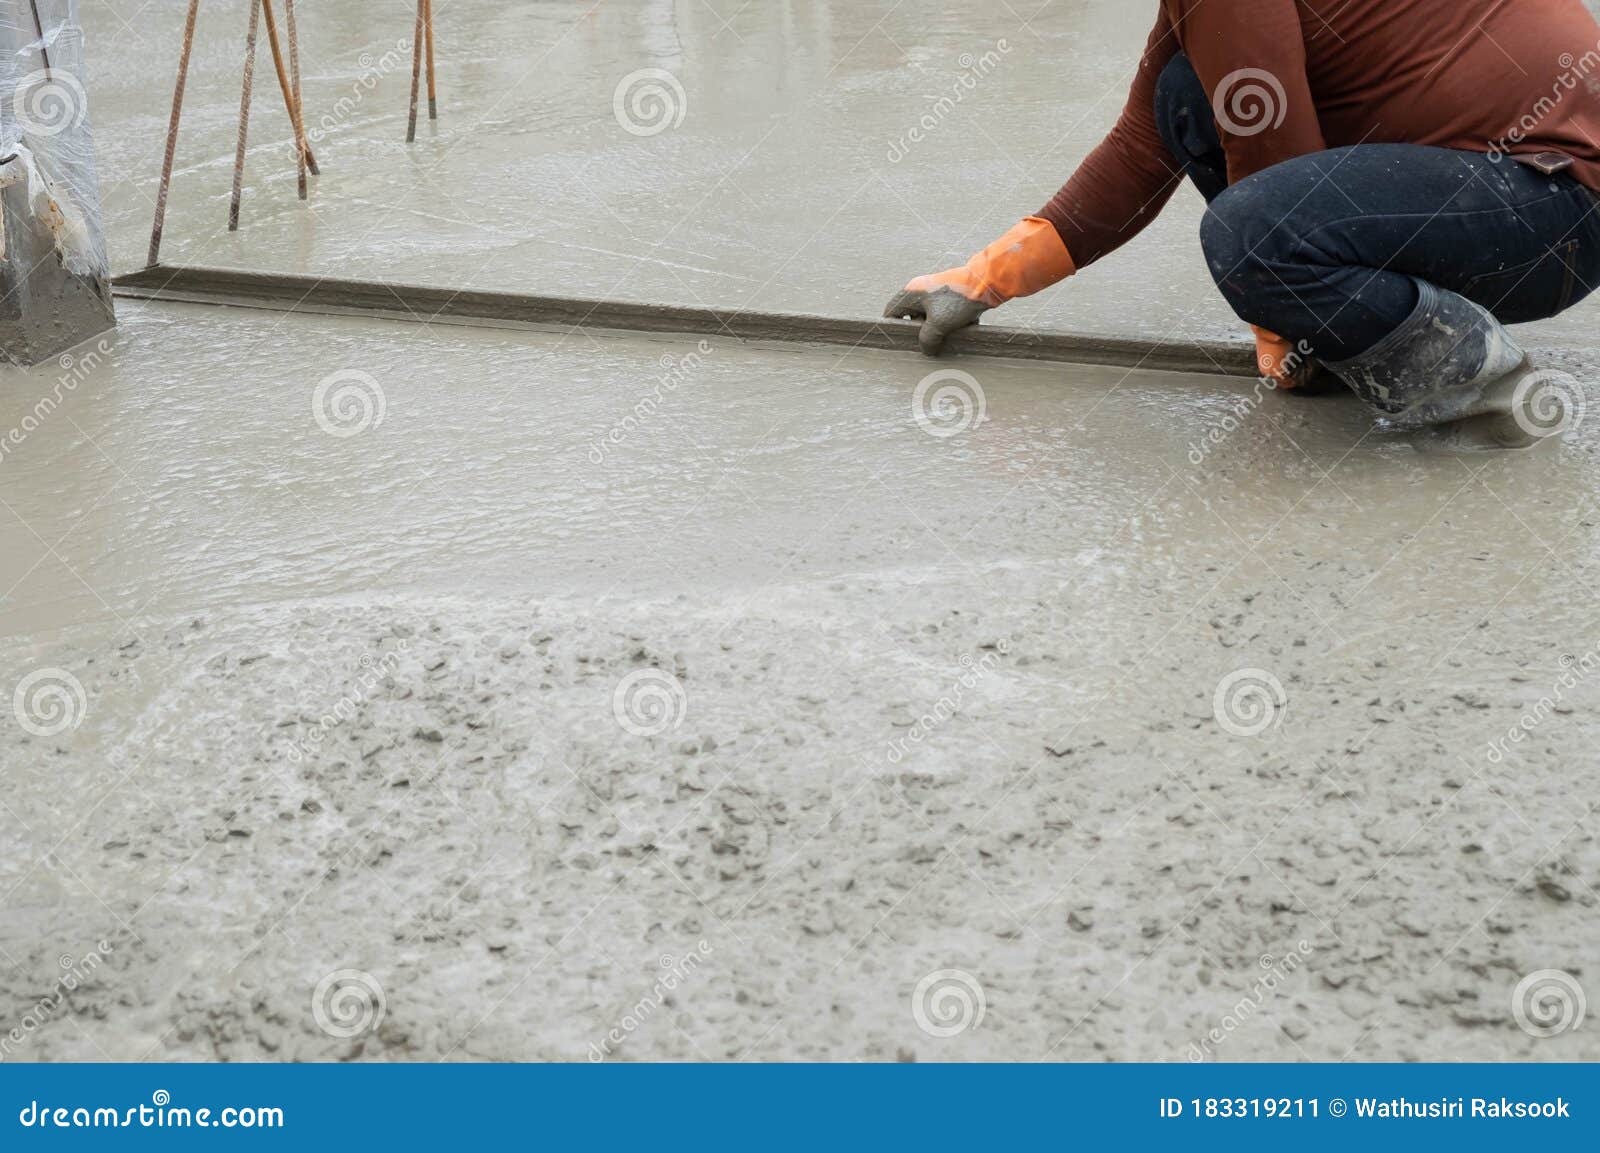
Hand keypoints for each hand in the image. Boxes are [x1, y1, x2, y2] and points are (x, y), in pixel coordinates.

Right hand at [882, 216, 1075, 356]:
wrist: (986, 283)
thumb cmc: (958, 300)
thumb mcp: (939, 325)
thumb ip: (927, 340)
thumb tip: (926, 349)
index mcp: (911, 293)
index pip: (892, 311)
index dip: (892, 326)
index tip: (898, 340)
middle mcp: (921, 290)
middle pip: (913, 316)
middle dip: (922, 331)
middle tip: (929, 343)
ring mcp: (937, 291)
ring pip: (931, 316)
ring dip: (940, 328)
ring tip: (951, 334)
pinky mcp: (951, 294)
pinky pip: (946, 313)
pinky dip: (952, 322)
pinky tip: (964, 327)